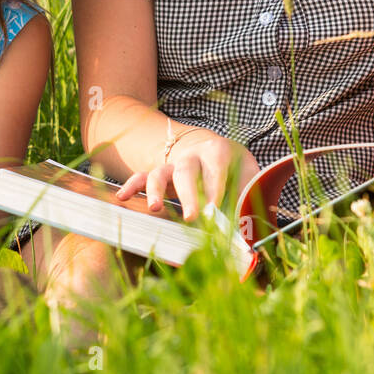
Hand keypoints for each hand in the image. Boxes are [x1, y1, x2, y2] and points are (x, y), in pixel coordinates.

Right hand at [115, 127, 259, 221]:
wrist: (213, 149)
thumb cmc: (234, 166)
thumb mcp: (248, 172)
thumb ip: (249, 193)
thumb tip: (250, 224)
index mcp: (217, 152)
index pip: (216, 169)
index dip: (215, 189)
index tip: (215, 210)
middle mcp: (192, 156)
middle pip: (186, 172)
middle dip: (188, 195)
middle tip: (192, 217)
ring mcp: (173, 164)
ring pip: (160, 173)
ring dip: (156, 190)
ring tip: (155, 208)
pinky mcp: (160, 174)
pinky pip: (142, 176)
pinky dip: (133, 185)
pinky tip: (123, 197)